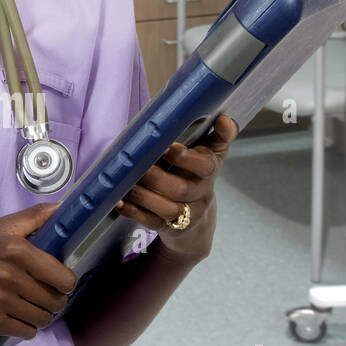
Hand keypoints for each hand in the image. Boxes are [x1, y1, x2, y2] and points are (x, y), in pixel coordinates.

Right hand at [0, 201, 77, 339]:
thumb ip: (34, 217)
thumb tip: (64, 207)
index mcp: (15, 248)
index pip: (63, 277)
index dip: (65, 283)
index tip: (57, 282)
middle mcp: (9, 274)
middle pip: (56, 301)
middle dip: (54, 301)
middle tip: (43, 296)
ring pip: (43, 319)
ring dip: (41, 317)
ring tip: (29, 308)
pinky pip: (26, 333)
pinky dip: (25, 329)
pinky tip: (16, 318)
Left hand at [113, 112, 238, 260]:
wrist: (198, 220)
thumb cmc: (198, 177)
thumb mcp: (211, 155)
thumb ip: (218, 136)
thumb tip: (225, 118)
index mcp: (209, 172)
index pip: (205, 166)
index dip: (186, 158)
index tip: (169, 147)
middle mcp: (201, 194)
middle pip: (181, 189)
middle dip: (156, 176)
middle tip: (136, 165)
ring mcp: (186, 214)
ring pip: (167, 208)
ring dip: (143, 195)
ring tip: (125, 183)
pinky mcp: (169, 228)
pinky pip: (151, 222)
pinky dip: (134, 212)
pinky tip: (120, 202)